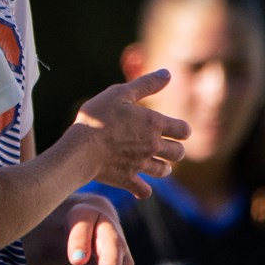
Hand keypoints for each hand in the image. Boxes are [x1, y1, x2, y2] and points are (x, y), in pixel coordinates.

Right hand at [74, 70, 188, 197]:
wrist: (80, 149)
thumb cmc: (98, 118)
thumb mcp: (119, 93)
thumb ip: (145, 84)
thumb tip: (167, 74)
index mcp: (154, 124)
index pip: (183, 130)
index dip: (181, 129)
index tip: (173, 128)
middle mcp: (153, 146)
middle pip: (178, 153)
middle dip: (175, 149)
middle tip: (165, 145)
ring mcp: (141, 165)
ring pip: (164, 171)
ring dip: (164, 167)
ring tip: (159, 164)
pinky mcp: (128, 180)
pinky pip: (143, 190)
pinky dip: (143, 189)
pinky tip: (140, 186)